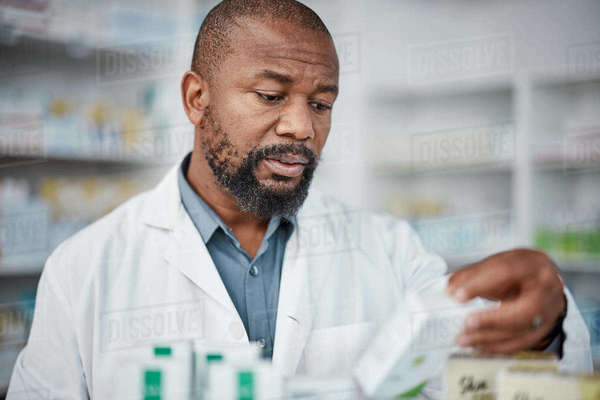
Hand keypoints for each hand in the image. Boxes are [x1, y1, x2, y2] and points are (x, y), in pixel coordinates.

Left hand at [447, 248, 565, 353]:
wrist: (546, 281)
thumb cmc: (521, 270)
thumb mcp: (499, 261)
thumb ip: (473, 274)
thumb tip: (450, 287)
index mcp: (533, 264)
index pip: (506, 273)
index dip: (480, 285)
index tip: (457, 295)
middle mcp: (547, 289)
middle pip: (524, 310)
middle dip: (492, 319)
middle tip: (467, 323)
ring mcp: (548, 313)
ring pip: (521, 331)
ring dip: (489, 338)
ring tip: (465, 339)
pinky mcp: (544, 330)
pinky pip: (521, 343)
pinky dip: (498, 347)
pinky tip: (479, 346)